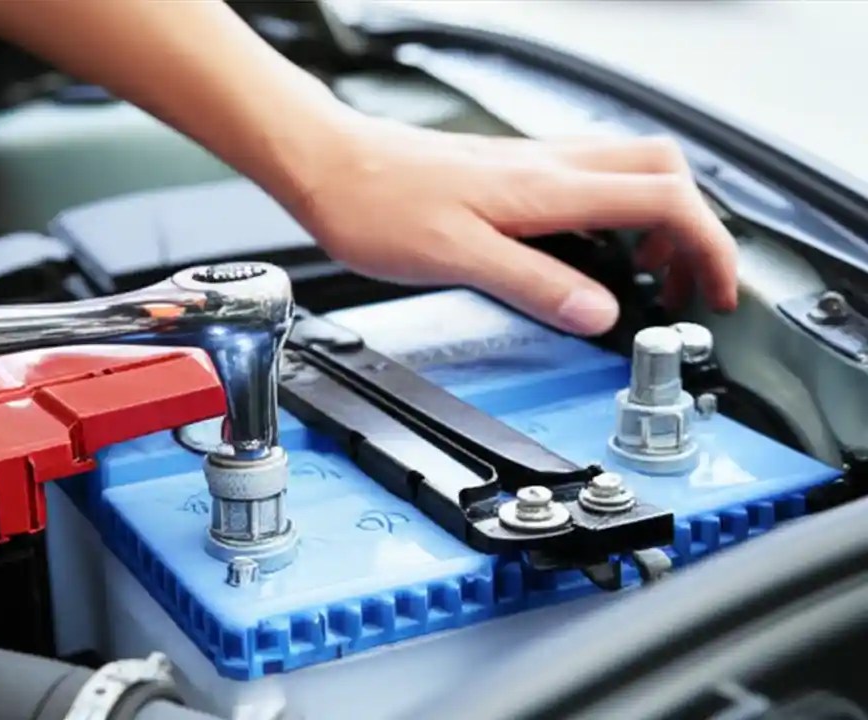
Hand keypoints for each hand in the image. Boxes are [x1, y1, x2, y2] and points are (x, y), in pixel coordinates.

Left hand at [291, 113, 737, 335]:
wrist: (329, 165)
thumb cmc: (376, 204)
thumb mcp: (456, 258)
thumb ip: (534, 286)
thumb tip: (600, 314)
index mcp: (546, 189)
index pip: (663, 200)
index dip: (707, 247)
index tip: (715, 291)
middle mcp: (547, 167)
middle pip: (663, 173)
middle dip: (696, 228)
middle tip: (689, 284)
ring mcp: (530, 164)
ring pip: (629, 170)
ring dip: (658, 218)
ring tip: (650, 273)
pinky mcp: (508, 172)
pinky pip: (588, 180)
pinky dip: (614, 212)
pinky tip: (589, 248)